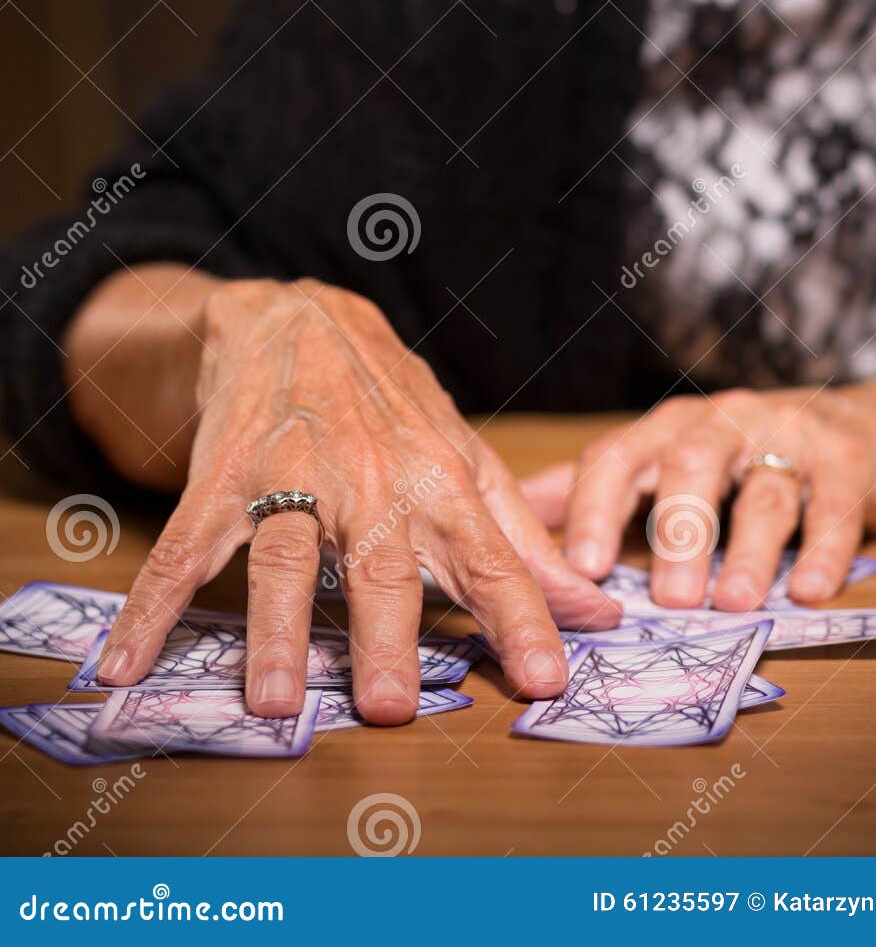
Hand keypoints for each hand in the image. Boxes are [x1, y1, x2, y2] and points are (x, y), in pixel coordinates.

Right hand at [96, 278, 620, 721]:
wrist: (298, 317)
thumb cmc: (393, 406)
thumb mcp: (466, 459)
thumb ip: (526, 543)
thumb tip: (602, 612)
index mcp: (439, 481)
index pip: (491, 559)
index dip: (522, 619)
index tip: (549, 681)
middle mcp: (369, 479)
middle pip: (382, 562)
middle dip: (388, 632)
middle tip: (390, 705)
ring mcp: (290, 475)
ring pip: (283, 555)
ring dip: (276, 628)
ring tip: (275, 698)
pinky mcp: (221, 477)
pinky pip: (181, 548)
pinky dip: (150, 607)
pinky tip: (127, 662)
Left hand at [521, 386, 875, 609]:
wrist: (854, 428)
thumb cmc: (739, 457)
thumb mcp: (663, 462)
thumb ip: (594, 488)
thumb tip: (509, 513)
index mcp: (666, 430)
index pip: (618, 457)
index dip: (597, 509)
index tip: (583, 569)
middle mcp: (721, 423)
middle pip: (690, 466)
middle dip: (677, 532)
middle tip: (668, 600)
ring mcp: (786, 437)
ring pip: (762, 490)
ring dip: (747, 550)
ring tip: (734, 603)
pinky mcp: (846, 460)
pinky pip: (834, 505)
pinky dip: (822, 549)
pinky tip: (809, 590)